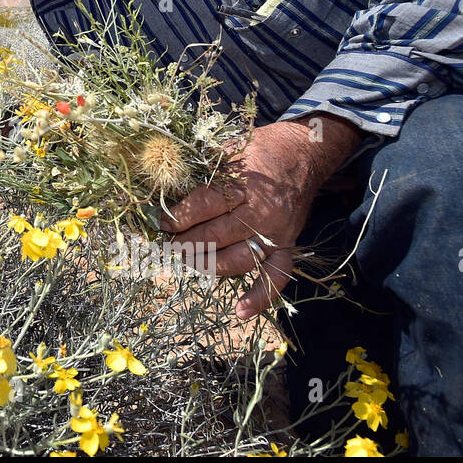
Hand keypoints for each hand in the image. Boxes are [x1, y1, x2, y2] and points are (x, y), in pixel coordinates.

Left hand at [160, 121, 337, 319]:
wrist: (302, 153)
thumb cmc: (258, 150)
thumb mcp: (228, 150)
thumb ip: (202, 171)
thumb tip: (164, 188)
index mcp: (243, 184)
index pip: (204, 206)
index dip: (178, 217)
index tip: (161, 223)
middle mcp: (261, 212)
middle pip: (215, 236)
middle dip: (185, 243)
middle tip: (167, 244)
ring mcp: (276, 233)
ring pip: (238, 260)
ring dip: (207, 265)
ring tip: (186, 260)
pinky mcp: (288, 246)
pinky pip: (277, 276)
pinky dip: (260, 297)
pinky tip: (240, 312)